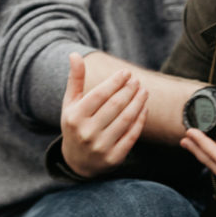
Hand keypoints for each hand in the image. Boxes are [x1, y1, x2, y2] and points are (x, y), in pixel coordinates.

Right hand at [60, 52, 147, 176]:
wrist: (77, 161)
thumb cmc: (76, 124)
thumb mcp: (71, 104)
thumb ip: (75, 80)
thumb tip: (75, 54)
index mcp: (75, 117)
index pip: (100, 95)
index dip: (115, 82)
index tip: (126, 73)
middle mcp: (86, 133)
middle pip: (115, 106)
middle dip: (129, 90)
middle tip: (137, 80)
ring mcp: (100, 147)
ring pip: (125, 120)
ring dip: (138, 103)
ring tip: (144, 90)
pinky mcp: (113, 158)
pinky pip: (131, 136)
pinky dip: (140, 120)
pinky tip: (144, 108)